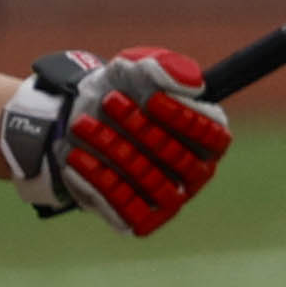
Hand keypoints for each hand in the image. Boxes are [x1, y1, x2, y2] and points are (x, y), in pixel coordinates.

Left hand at [0, 47, 231, 234]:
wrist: (72, 123)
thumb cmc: (115, 93)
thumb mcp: (136, 68)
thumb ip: (166, 66)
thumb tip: (192, 84)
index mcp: (207, 139)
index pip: (213, 136)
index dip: (184, 119)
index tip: (151, 98)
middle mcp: (195, 172)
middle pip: (180, 158)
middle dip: (141, 129)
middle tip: (109, 102)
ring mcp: (170, 199)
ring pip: (151, 182)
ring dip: (115, 152)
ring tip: (82, 125)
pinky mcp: (140, 220)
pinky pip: (127, 208)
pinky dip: (100, 182)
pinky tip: (77, 158)